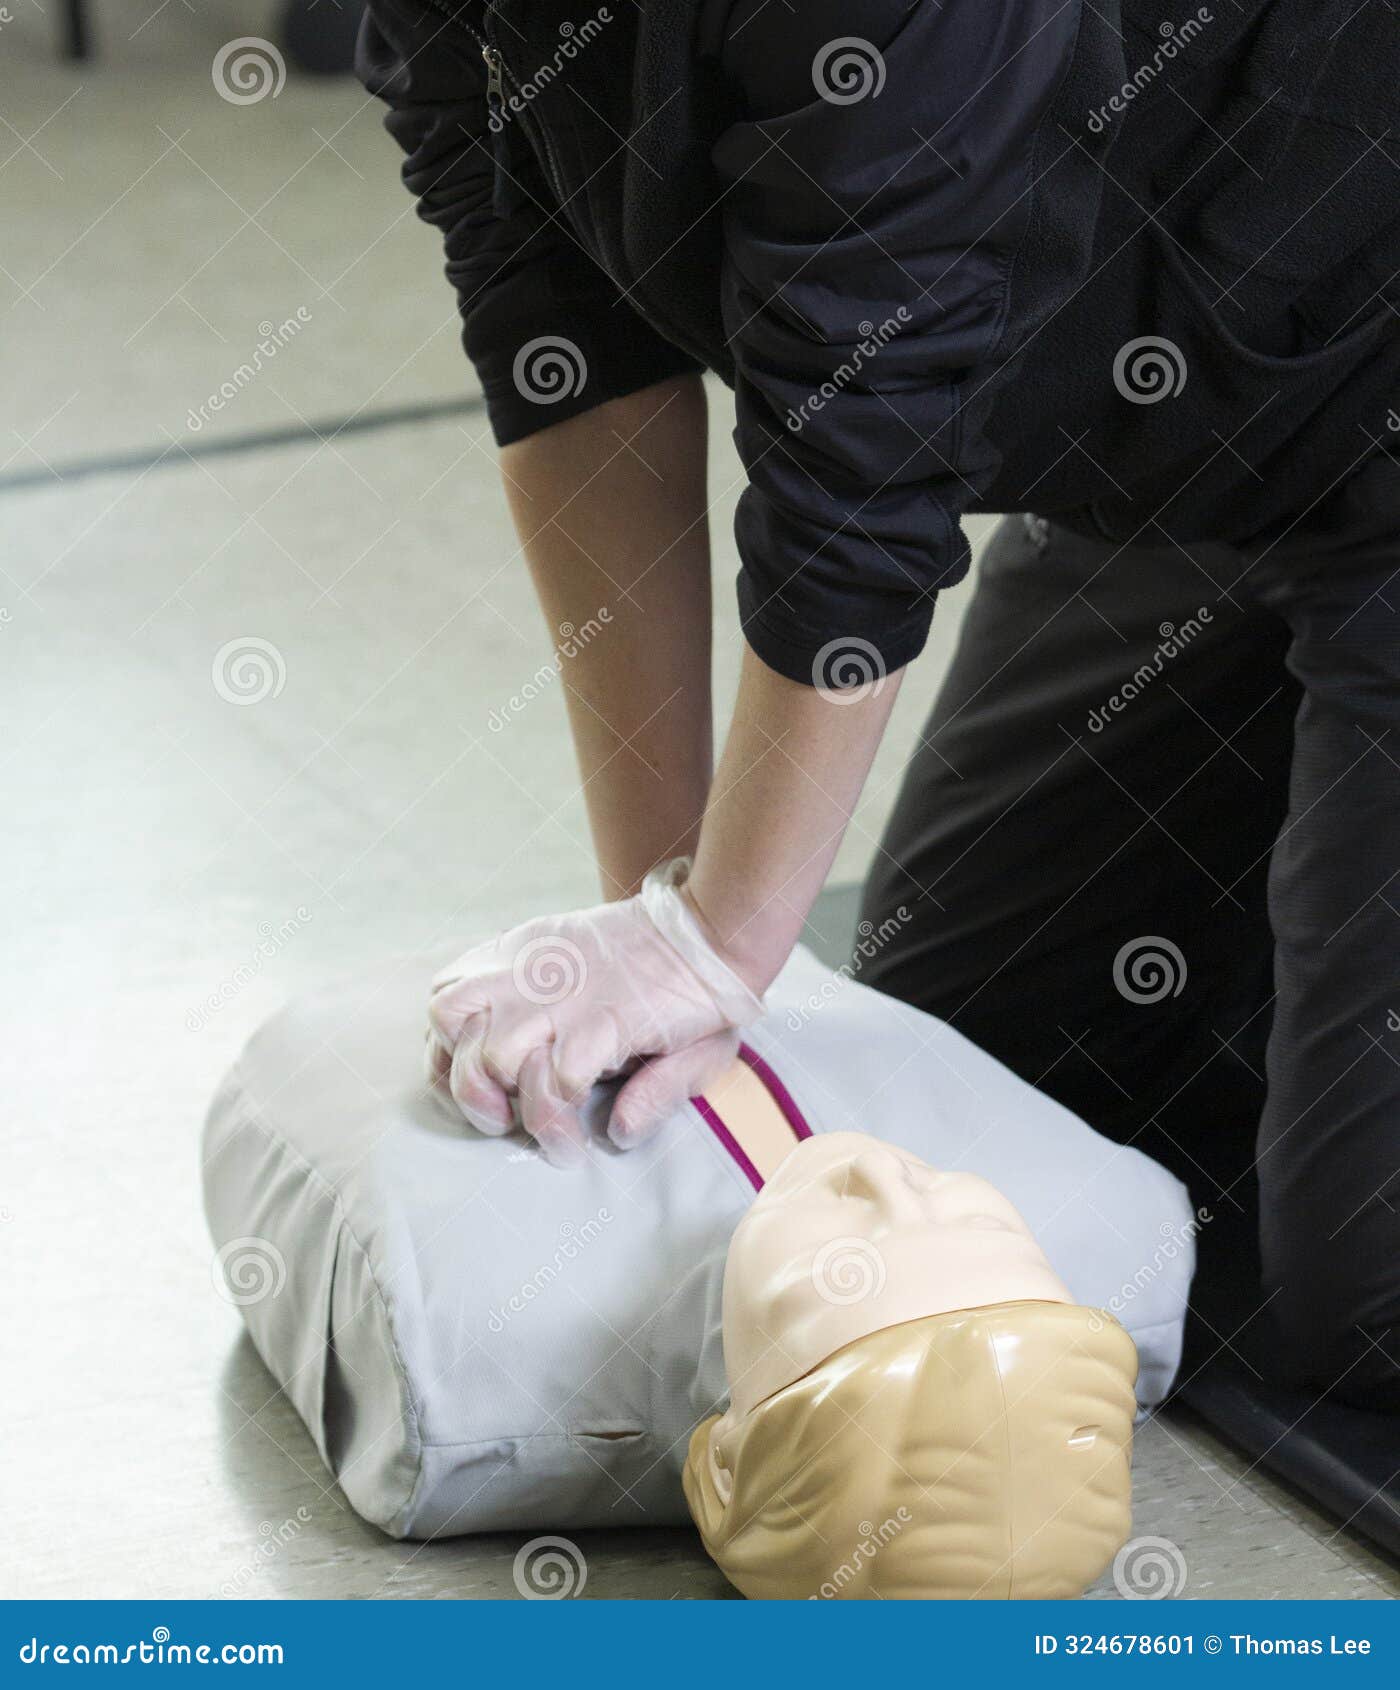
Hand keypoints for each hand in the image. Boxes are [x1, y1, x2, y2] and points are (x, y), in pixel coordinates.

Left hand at [426, 860, 764, 1165]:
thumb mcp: (619, 1010)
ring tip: (551, 1135)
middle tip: (502, 1119)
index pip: (445, 1001)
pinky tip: (583, 1133)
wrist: (714, 935)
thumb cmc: (666, 976)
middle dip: (465, 1082)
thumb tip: (615, 1130)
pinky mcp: (603, 1021)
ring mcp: (562, 997)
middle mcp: (528, 972)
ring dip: (515, 1107)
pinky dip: (562, 1115)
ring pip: (492, 1057)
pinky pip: (556, 1079)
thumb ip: (596, 1055)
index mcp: (520, 955)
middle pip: (447, 1021)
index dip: (448, 1054)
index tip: (482, 1091)